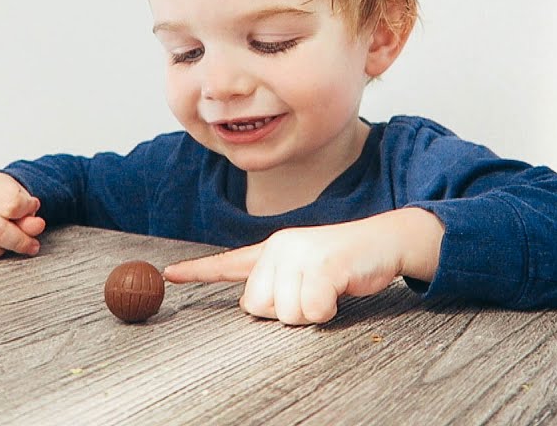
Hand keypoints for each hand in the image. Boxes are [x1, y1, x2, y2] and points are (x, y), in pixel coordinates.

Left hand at [163, 208, 443, 324]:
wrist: (385, 241)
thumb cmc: (345, 264)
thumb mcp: (306, 270)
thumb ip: (279, 284)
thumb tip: (255, 306)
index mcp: (272, 249)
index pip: (230, 263)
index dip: (199, 271)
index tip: (171, 274)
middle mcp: (280, 247)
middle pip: (258, 307)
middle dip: (285, 313)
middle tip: (312, 293)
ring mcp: (301, 254)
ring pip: (286, 314)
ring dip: (311, 313)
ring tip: (328, 290)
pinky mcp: (324, 264)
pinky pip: (312, 310)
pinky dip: (327, 311)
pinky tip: (338, 293)